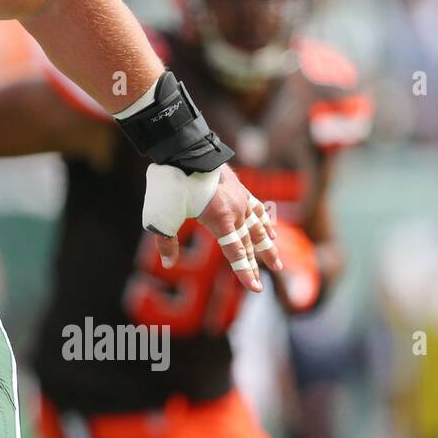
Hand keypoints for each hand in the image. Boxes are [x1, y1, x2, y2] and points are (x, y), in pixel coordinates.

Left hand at [154, 164, 281, 292]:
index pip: (237, 253)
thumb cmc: (170, 184)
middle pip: (250, 243)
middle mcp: (237, 210)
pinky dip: (264, 221)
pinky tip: (268, 228)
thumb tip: (168, 264)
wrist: (182, 149)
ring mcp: (241, 198)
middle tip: (264, 281)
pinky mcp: (239, 187)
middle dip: (256, 264)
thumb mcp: (160, 217)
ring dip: (268, 245)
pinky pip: (257, 208)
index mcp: (221, 220)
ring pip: (259, 227)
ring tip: (277, 261)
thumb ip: (165, 242)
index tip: (255, 288)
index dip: (245, 272)